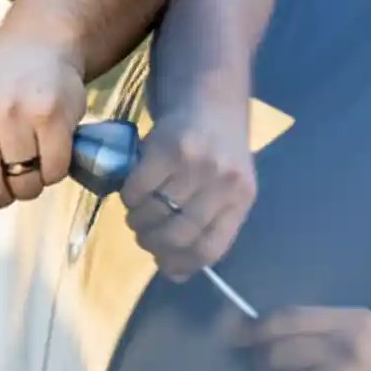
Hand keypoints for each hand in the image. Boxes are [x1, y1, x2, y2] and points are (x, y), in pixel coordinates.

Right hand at [120, 100, 255, 281]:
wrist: (210, 97)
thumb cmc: (217, 148)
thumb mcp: (226, 187)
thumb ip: (207, 226)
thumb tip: (175, 273)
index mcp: (242, 199)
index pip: (212, 248)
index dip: (182, 263)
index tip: (163, 264)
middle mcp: (223, 184)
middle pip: (180, 234)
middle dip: (153, 243)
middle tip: (142, 237)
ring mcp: (196, 165)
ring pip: (156, 212)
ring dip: (138, 220)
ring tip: (135, 214)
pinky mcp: (168, 148)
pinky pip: (139, 188)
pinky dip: (129, 197)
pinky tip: (131, 192)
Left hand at [234, 307, 370, 370]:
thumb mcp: (360, 322)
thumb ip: (318, 320)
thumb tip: (264, 321)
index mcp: (351, 322)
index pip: (289, 319)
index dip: (257, 326)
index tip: (237, 332)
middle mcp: (345, 350)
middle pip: (279, 351)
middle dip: (260, 357)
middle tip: (255, 360)